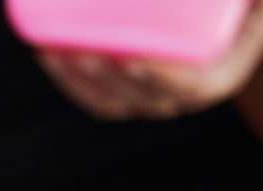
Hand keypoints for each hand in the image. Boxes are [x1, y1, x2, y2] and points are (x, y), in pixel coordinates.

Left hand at [36, 1, 262, 119]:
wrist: (218, 7)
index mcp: (223, 69)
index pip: (198, 86)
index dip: (165, 80)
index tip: (135, 60)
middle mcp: (185, 91)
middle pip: (147, 99)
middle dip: (112, 80)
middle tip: (86, 52)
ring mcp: (150, 92)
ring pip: (113, 102)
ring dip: (81, 83)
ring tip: (57, 54)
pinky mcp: (122, 85)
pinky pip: (94, 94)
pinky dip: (68, 79)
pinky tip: (47, 53)